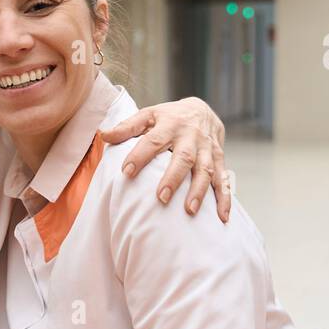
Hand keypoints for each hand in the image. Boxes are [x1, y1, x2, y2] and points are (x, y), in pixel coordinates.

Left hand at [100, 96, 230, 221]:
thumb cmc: (168, 117)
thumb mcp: (148, 115)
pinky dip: (224, 199)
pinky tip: (222, 218)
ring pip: (206, 170)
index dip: (140, 155)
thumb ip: (127, 126)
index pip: (154, 140)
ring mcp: (208, 149)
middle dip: (173, 178)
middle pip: (183, 158)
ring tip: (189, 211)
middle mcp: (191, 137)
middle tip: (161, 198)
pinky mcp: (219, 160)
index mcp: (170, 124)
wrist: (202, 110)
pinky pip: (224, 180)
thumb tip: (103, 135)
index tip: (126, 171)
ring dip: (199, 191)